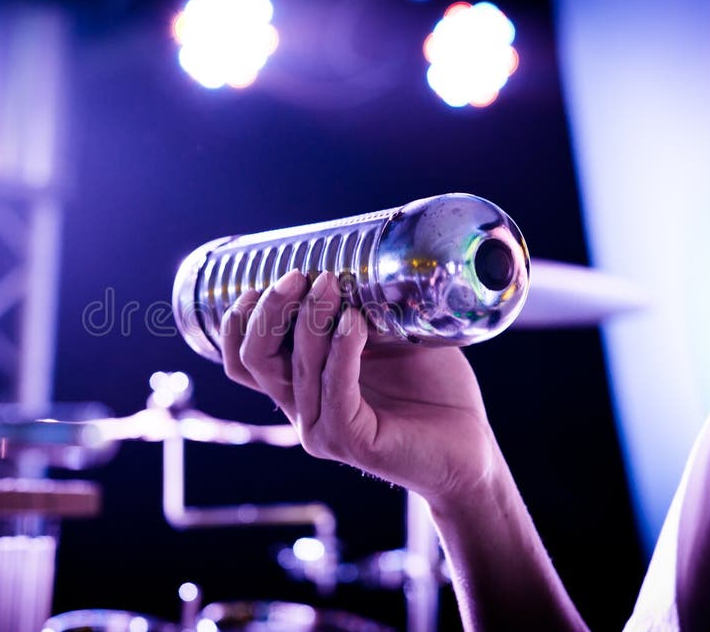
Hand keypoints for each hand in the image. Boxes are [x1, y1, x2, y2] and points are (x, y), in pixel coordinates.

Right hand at [220, 269, 498, 505]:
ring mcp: (323, 430)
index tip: (260, 279)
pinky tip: (355, 322)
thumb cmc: (431, 390)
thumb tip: (347, 262)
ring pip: (291, 370)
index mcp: (300, 387)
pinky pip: (335, 391)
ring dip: (307, 321)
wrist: (470, 447)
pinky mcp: (352, 443)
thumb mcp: (389, 337)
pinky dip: (341, 351)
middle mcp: (302, 410)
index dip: (239, 319)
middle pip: (252, 359)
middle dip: (268, 310)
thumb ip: (362, 309)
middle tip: (299, 274)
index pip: (243, 359)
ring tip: (331, 284)